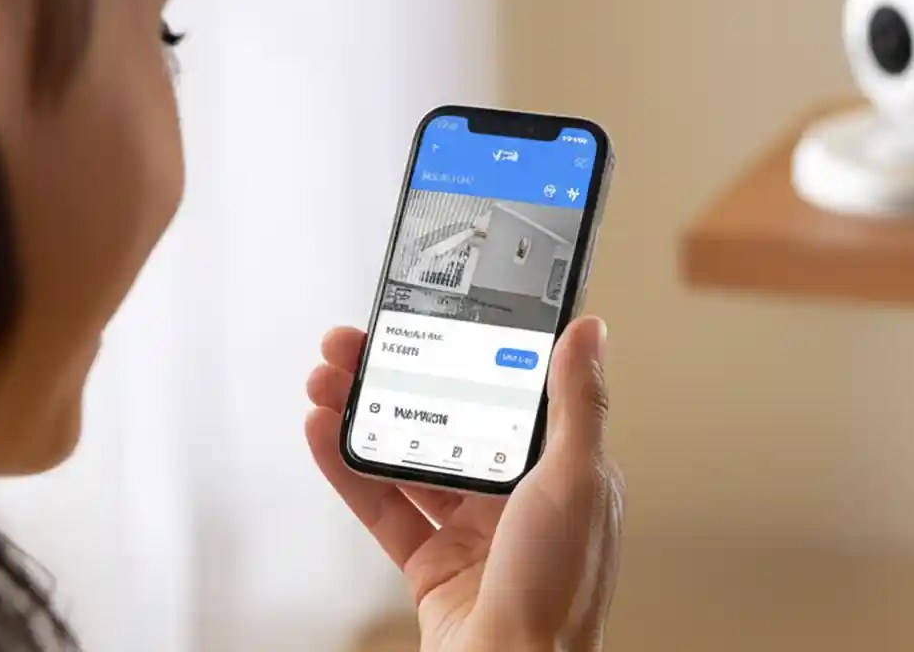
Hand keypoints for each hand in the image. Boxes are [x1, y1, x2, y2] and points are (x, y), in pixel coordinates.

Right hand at [305, 317, 623, 651]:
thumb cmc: (558, 591)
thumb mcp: (577, 481)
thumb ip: (576, 403)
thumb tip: (589, 331)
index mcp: (559, 471)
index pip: (506, 393)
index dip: (462, 354)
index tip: (428, 322)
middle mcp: (515, 497)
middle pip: (447, 418)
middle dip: (397, 379)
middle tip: (355, 347)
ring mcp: (469, 530)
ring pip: (407, 456)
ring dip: (364, 414)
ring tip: (327, 380)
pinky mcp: (429, 563)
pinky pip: (381, 506)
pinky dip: (347, 470)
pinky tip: (323, 434)